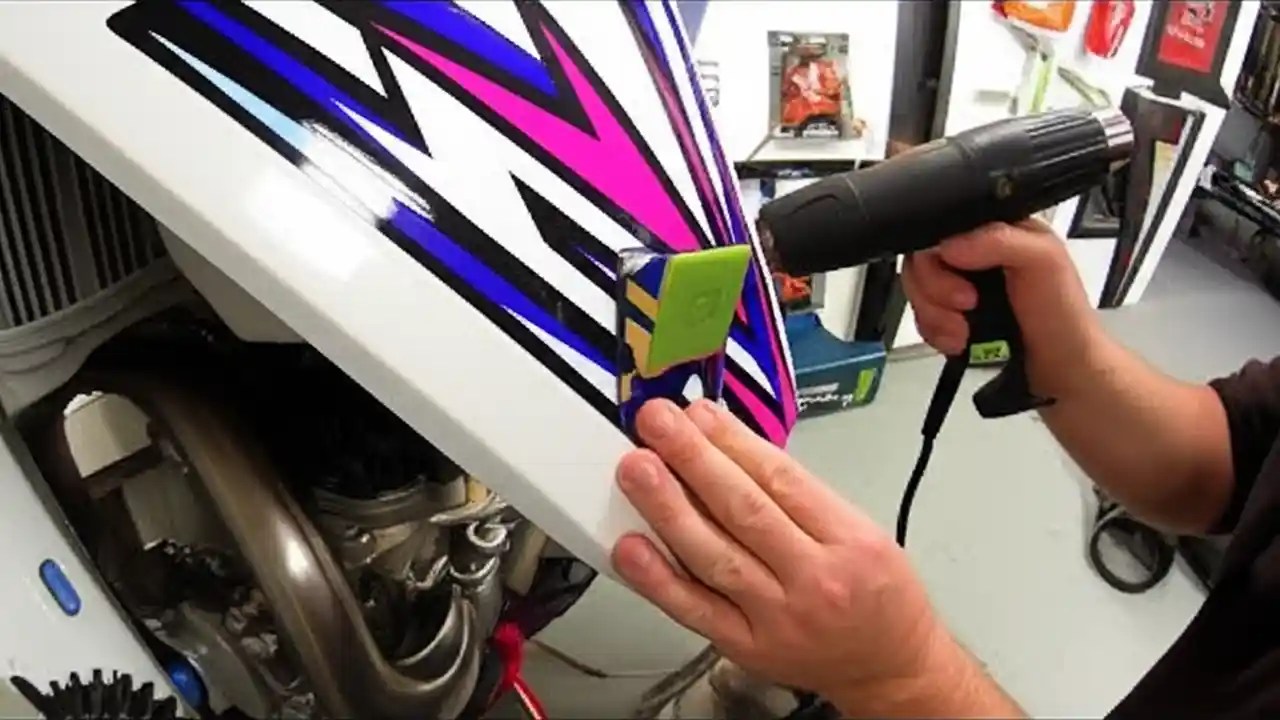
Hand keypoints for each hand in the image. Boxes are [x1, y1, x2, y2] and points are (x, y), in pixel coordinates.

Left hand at [611, 399, 983, 715]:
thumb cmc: (877, 594)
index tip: (697, 412)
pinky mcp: (746, 646)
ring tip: (636, 470)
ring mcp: (776, 617)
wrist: (890, 667)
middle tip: (657, 423)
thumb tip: (727, 444)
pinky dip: (658, 579)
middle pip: (743, 510)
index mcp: (849, 541)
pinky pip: (695, 610)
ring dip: (668, 508)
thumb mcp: (862, 529)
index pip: (782, 480)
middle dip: (693, 459)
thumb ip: (797, 493)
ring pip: (714, 556)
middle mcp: (813, 580)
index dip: (732, 442)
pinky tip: (630, 548)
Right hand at [902, 219, 1101, 394]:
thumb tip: (948, 245)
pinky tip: (959, 340)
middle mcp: (974, 254)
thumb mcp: (1044, 260)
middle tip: (966, 306)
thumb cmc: (1063, 314)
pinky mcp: (952, 315)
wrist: (1061, 369)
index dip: (939, 252)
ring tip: (964, 331)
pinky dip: (934, 332)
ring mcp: (960, 286)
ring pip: (917, 290)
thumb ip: (999, 240)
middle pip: (922, 259)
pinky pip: (921, 317)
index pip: (944, 225)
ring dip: (935, 315)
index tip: (959, 276)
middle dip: (936, 289)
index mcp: (996, 229)